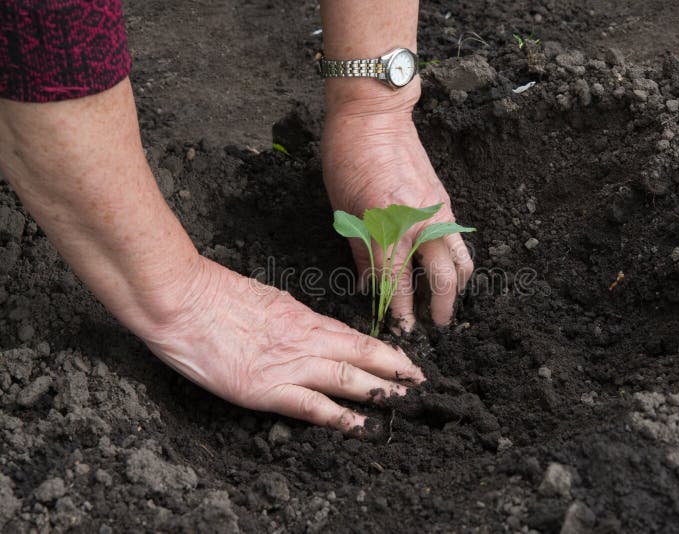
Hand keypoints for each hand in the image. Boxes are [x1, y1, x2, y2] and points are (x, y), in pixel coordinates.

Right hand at [141, 257, 423, 432]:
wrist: (180, 299)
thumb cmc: (214, 294)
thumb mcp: (263, 299)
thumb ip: (289, 317)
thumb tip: (307, 327)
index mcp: (303, 318)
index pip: (354, 337)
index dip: (385, 350)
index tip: (407, 360)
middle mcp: (305, 340)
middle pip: (362, 354)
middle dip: (397, 370)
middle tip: (424, 383)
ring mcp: (288, 364)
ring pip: (347, 378)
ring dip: (381, 391)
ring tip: (408, 402)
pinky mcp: (265, 388)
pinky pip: (310, 405)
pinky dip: (338, 416)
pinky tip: (360, 425)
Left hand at [322, 80, 474, 331]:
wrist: (374, 115)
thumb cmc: (348, 157)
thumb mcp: (343, 209)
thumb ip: (360, 251)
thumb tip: (369, 285)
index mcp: (387, 228)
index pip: (397, 283)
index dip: (401, 311)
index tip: (402, 329)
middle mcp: (418, 224)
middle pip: (440, 278)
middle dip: (440, 307)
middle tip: (436, 325)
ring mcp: (437, 213)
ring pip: (460, 260)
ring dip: (458, 287)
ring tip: (449, 303)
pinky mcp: (444, 202)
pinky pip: (457, 241)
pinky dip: (456, 261)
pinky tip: (447, 270)